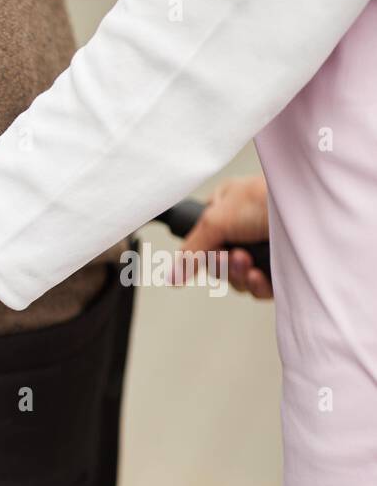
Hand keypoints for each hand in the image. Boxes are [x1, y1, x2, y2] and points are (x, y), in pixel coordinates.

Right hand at [179, 176, 271, 298]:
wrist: (313, 206)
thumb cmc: (268, 198)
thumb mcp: (216, 219)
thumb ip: (190, 251)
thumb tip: (171, 277)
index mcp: (226, 208)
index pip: (202, 242)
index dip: (203, 255)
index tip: (207, 256)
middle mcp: (244, 228)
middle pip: (218, 265)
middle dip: (224, 267)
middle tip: (234, 256)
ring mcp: (263, 247)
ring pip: (238, 279)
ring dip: (240, 276)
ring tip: (249, 262)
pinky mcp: (281, 266)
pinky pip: (260, 288)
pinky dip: (257, 286)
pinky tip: (261, 276)